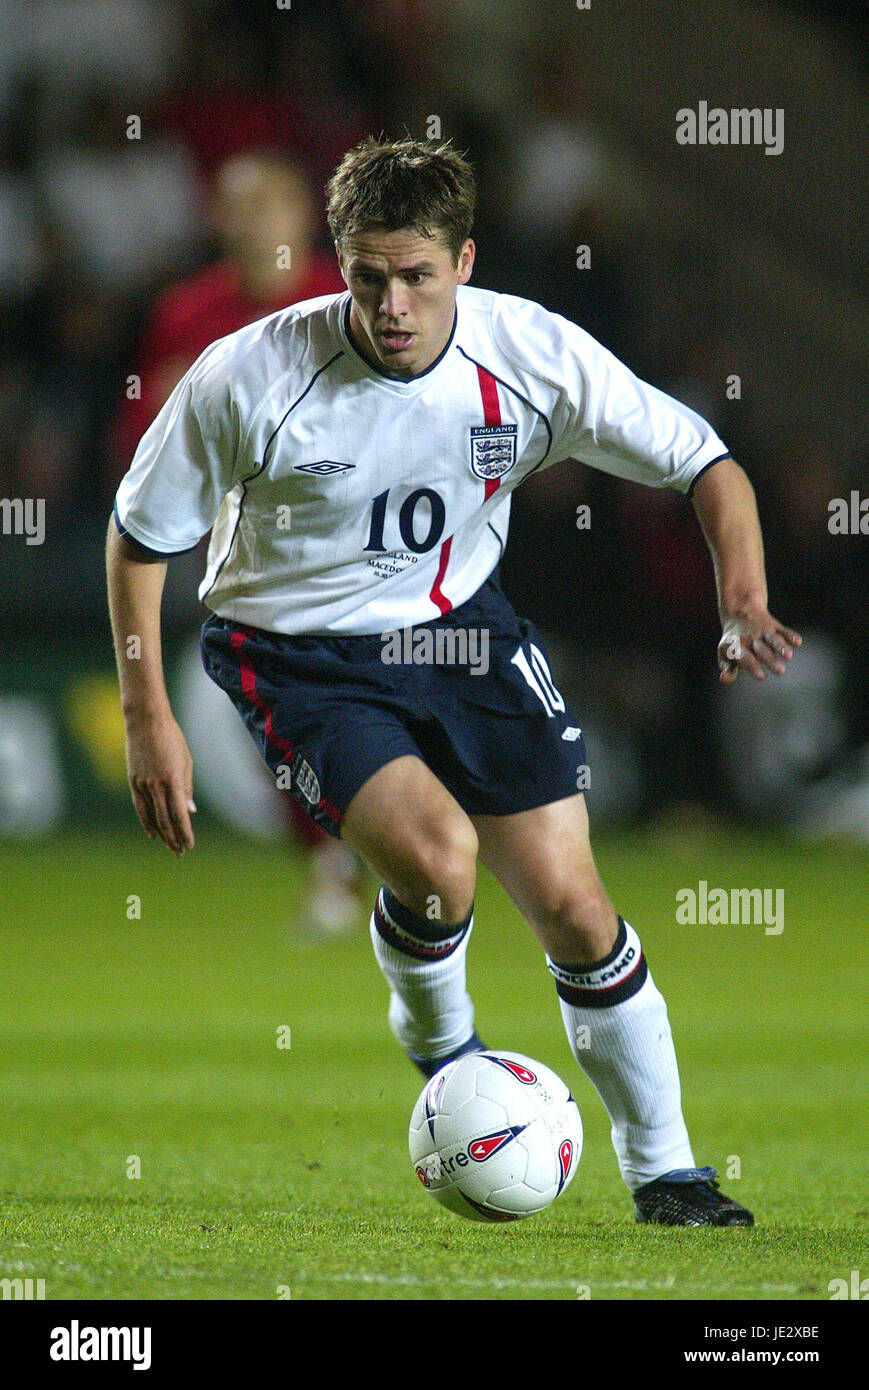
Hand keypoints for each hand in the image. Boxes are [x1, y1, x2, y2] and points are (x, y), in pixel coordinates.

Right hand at [125, 711, 196, 855]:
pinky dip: (146, 822)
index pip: (180, 815)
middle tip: (181, 852)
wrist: (145, 720)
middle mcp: (156, 786)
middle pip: (165, 821)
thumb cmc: (171, 738)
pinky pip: (140, 808)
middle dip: (174, 838)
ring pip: (152, 817)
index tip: (190, 845)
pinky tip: (153, 833)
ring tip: (170, 846)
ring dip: (162, 834)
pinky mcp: (133, 781)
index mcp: (173, 780)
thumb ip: (187, 789)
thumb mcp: (186, 761)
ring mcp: (142, 784)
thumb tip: (190, 812)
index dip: (185, 833)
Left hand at [717, 610, 801, 683]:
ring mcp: (763, 631)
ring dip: (781, 647)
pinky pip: (783, 630)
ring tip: (789, 656)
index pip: (745, 657)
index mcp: (737, 646)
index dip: (753, 666)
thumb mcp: (726, 655)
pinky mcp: (774, 626)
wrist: (739, 612)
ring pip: (773, 639)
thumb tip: (724, 679)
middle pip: (762, 650)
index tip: (762, 677)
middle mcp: (751, 638)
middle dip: (771, 660)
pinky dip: (790, 635)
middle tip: (781, 671)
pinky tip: (797, 642)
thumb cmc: (733, 643)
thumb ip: (728, 669)